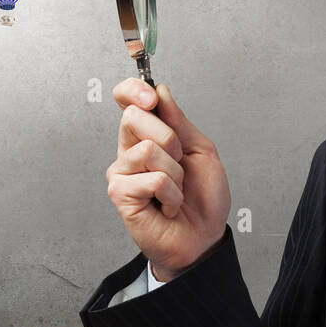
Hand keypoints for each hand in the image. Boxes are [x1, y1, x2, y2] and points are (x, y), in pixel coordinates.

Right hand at [107, 79, 229, 281]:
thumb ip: (179, 121)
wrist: (205, 237)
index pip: (126, 99)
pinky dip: (171, 193)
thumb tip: (160, 91)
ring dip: (175, 172)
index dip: (133, 89)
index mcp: (148, 134)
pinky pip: (151, 179)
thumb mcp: (200, 150)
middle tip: (180, 162)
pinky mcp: (120, 194)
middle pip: (134, 116)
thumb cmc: (203, 198)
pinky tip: (169, 205)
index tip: (151, 97)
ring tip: (176, 190)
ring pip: (147, 149)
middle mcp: (129, 149)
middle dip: (169, 137)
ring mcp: (122, 172)